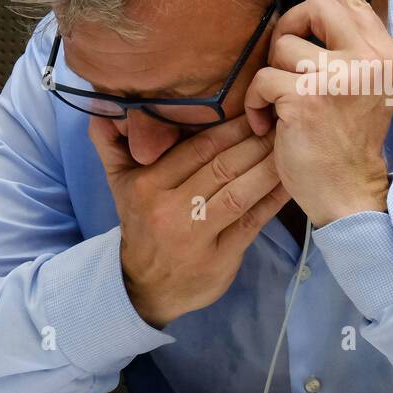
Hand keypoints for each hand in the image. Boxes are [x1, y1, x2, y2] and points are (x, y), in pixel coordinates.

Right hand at [88, 114, 290, 327]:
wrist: (145, 286)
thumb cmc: (140, 224)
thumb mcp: (118, 184)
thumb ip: (111, 143)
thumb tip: (102, 106)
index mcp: (148, 185)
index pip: (197, 147)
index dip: (230, 126)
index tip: (254, 109)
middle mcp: (171, 209)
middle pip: (222, 166)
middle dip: (255, 141)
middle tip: (280, 121)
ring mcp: (197, 236)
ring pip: (240, 192)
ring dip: (268, 166)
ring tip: (288, 145)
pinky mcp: (221, 257)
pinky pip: (253, 221)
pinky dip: (274, 200)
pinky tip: (290, 182)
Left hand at [244, 0, 392, 226]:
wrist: (349, 193)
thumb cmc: (347, 143)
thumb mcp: (364, 90)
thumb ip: (351, 50)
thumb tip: (317, 8)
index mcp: (386, 55)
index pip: (357, 0)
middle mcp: (371, 60)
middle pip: (316, 8)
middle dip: (288, 30)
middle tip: (284, 62)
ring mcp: (341, 77)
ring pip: (283, 45)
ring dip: (271, 75)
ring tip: (280, 105)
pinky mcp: (309, 97)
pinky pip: (264, 79)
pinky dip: (258, 104)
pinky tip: (268, 123)